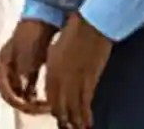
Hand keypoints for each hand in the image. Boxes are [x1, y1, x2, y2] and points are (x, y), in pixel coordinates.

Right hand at [0, 18, 57, 114]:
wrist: (43, 18)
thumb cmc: (32, 37)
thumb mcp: (25, 59)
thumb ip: (21, 77)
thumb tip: (23, 95)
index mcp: (3, 62)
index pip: (3, 88)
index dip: (14, 100)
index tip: (27, 107)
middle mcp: (7, 64)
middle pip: (10, 89)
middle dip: (22, 101)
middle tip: (36, 108)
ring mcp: (18, 63)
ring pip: (19, 87)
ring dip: (28, 97)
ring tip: (41, 104)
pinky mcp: (28, 63)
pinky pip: (27, 82)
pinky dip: (32, 90)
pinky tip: (42, 95)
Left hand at [46, 12, 112, 128]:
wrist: (91, 25)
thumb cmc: (74, 33)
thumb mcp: (58, 51)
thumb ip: (56, 68)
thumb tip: (56, 81)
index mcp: (52, 68)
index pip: (51, 95)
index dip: (55, 108)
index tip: (58, 118)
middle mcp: (62, 75)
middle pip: (61, 103)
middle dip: (64, 118)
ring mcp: (76, 77)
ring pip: (73, 104)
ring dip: (74, 120)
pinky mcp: (91, 77)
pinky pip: (86, 99)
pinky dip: (85, 112)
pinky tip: (86, 122)